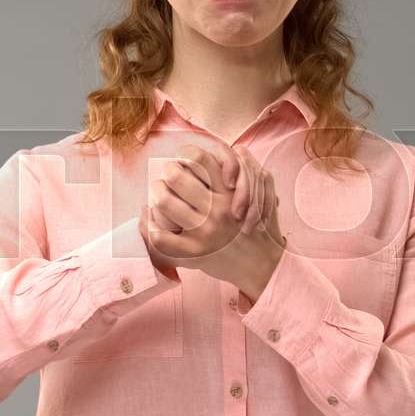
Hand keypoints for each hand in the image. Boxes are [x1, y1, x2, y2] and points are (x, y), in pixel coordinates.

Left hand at [140, 142, 286, 295]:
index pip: (199, 157)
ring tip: (157, 195)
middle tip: (167, 177)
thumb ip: (249, 167)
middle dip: (166, 172)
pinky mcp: (193, 254)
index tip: (184, 161)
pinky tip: (152, 220)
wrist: (263, 266)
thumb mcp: (265, 191)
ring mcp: (203, 232)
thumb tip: (237, 149)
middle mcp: (216, 209)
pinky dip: (149, 225)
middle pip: (175, 175)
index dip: (185, 154)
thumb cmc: (260, 227)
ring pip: (164, 201)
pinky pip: (159, 236)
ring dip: (156, 195)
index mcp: (230, 192)